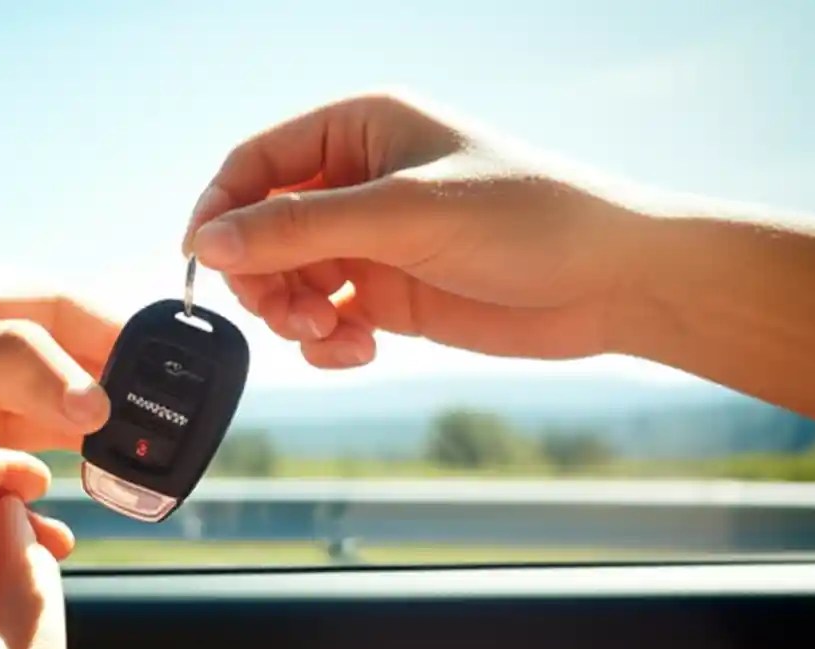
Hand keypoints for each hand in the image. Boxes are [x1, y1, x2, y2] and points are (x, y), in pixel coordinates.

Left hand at [0, 294, 117, 618]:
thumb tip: (93, 395)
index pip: (49, 311)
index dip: (108, 329)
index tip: (158, 361)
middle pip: (57, 382)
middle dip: (104, 406)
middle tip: (146, 435)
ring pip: (39, 452)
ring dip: (73, 471)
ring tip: (109, 488)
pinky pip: (8, 513)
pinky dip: (34, 528)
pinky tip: (47, 541)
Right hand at [182, 93, 645, 365]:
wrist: (612, 281)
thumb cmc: (526, 217)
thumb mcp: (405, 214)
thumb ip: (300, 228)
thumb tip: (207, 243)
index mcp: (358, 131)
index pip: (256, 163)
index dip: (221, 210)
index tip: (202, 261)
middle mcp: (358, 183)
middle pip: (262, 229)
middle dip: (264, 277)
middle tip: (292, 314)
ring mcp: (373, 241)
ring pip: (288, 279)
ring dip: (294, 314)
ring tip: (332, 334)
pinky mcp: (391, 293)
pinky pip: (326, 318)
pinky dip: (327, 341)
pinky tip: (358, 351)